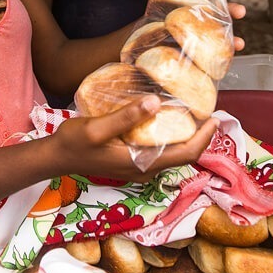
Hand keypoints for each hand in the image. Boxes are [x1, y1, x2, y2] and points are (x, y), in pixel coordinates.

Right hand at [52, 95, 216, 181]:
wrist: (56, 158)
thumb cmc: (73, 143)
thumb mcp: (96, 128)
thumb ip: (125, 117)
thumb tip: (155, 103)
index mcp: (140, 163)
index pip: (185, 154)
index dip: (204, 138)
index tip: (216, 117)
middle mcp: (144, 169)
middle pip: (184, 156)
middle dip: (201, 136)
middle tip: (210, 111)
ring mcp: (139, 168)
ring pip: (174, 155)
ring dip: (188, 137)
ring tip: (195, 114)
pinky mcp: (132, 163)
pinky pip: (162, 152)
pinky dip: (173, 138)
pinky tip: (170, 120)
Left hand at [166, 0, 247, 51]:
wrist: (148, 31)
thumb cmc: (162, 6)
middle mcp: (207, 14)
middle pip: (225, 12)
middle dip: (234, 11)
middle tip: (241, 12)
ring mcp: (204, 31)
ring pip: (223, 33)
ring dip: (233, 38)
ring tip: (239, 43)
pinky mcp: (199, 47)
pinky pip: (213, 51)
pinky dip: (223, 54)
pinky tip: (228, 55)